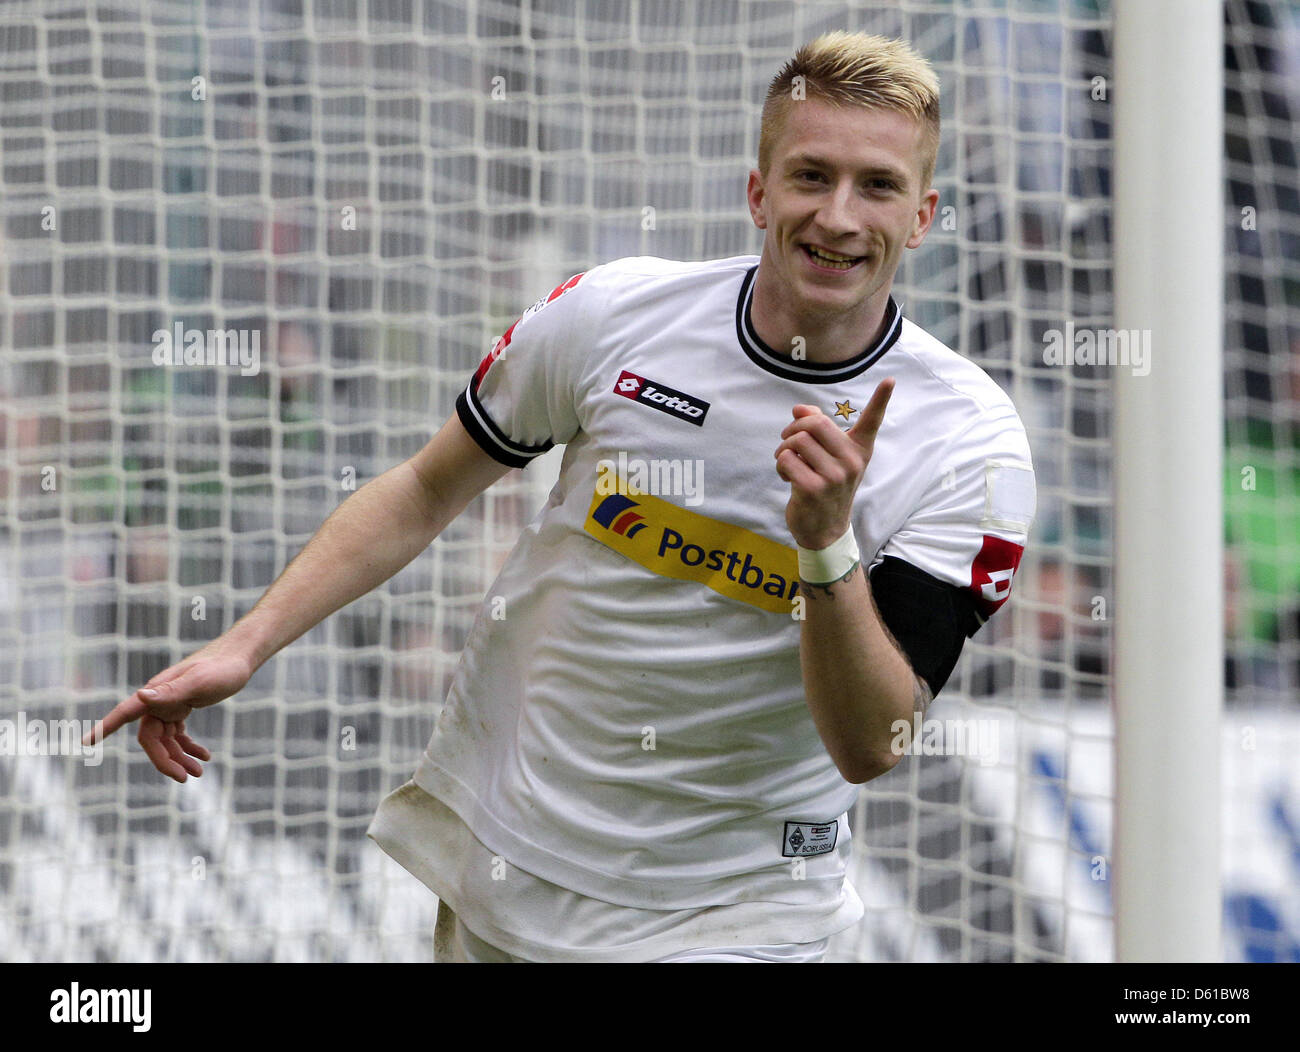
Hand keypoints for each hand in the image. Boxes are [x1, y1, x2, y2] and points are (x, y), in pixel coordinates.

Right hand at [81, 642, 254, 782]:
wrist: (240, 657)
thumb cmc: (222, 667)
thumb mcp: (200, 681)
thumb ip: (172, 691)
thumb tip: (141, 696)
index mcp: (156, 692)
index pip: (125, 713)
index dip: (105, 728)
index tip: (85, 742)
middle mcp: (159, 700)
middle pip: (151, 738)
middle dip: (165, 760)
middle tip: (185, 778)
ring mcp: (170, 704)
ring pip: (166, 740)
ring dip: (179, 757)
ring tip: (199, 772)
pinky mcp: (183, 707)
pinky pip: (178, 734)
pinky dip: (188, 747)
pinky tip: (204, 756)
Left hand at [774, 378, 893, 548]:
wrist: (824, 529)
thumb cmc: (825, 486)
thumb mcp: (828, 458)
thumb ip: (817, 429)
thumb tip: (800, 408)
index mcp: (859, 450)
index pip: (872, 422)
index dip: (881, 399)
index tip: (890, 380)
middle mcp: (852, 462)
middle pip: (815, 423)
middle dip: (793, 428)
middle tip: (788, 441)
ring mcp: (835, 476)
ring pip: (797, 440)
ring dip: (783, 449)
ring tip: (787, 462)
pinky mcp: (814, 489)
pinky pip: (786, 460)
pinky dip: (780, 465)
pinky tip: (787, 477)